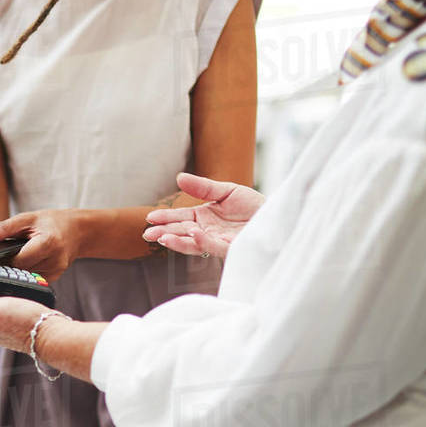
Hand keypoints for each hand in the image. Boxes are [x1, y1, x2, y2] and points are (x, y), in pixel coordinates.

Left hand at [0, 210, 83, 280]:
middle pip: (21, 270)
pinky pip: (33, 278)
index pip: (18, 260)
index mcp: (48, 243)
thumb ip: (4, 228)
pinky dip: (28, 270)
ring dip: (19, 268)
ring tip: (21, 254)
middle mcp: (55, 260)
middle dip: (10, 264)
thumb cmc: (52, 222)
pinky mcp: (55, 278)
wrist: (77, 231)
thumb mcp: (27, 218)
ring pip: (26, 276)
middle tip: (6, 254)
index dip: (4, 259)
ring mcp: (56, 271)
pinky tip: (30, 260)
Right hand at [143, 172, 264, 257]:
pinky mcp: (230, 249)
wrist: (277, 216)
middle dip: (165, 233)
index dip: (165, 218)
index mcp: (204, 217)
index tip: (150, 218)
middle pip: (182, 232)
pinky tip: (192, 233)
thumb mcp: (226, 191)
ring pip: (193, 243)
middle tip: (148, 234)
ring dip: (177, 241)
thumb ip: (203, 187)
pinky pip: (213, 246)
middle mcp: (207, 231)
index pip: (180, 218)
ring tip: (162, 238)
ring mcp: (218, 241)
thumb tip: (179, 177)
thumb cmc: (253, 205)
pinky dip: (202, 241)